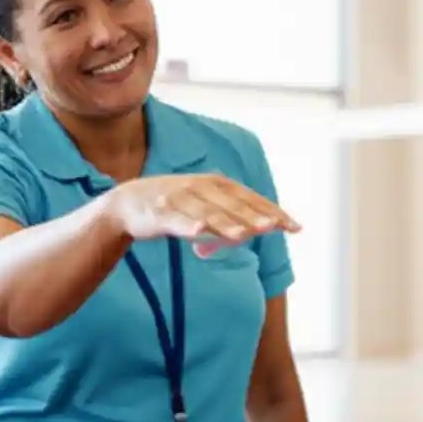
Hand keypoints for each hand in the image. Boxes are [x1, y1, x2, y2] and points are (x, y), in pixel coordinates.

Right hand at [103, 174, 300, 255]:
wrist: (129, 202)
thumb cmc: (175, 206)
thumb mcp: (205, 211)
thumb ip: (228, 225)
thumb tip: (250, 237)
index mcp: (217, 184)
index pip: (251, 198)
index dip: (272, 211)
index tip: (294, 227)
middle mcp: (201, 187)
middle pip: (233, 205)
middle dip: (253, 216)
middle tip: (272, 228)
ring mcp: (180, 198)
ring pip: (207, 213)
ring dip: (225, 224)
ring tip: (242, 236)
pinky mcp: (159, 212)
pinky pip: (175, 220)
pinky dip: (186, 225)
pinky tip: (197, 232)